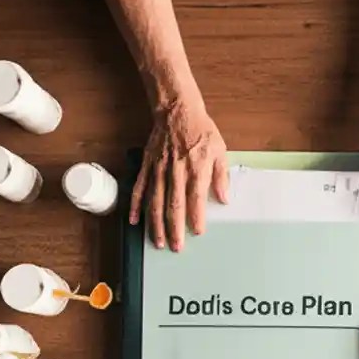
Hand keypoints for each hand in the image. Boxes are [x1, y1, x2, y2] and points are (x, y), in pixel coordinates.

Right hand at [129, 100, 229, 251]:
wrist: (177, 110)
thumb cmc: (201, 131)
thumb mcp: (220, 151)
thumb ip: (221, 176)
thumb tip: (224, 198)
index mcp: (196, 168)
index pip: (195, 198)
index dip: (196, 217)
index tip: (197, 232)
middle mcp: (176, 171)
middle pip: (173, 205)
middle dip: (174, 229)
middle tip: (176, 247)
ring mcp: (159, 169)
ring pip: (155, 201)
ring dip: (156, 224)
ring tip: (158, 242)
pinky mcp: (147, 165)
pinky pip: (139, 188)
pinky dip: (135, 206)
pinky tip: (134, 221)